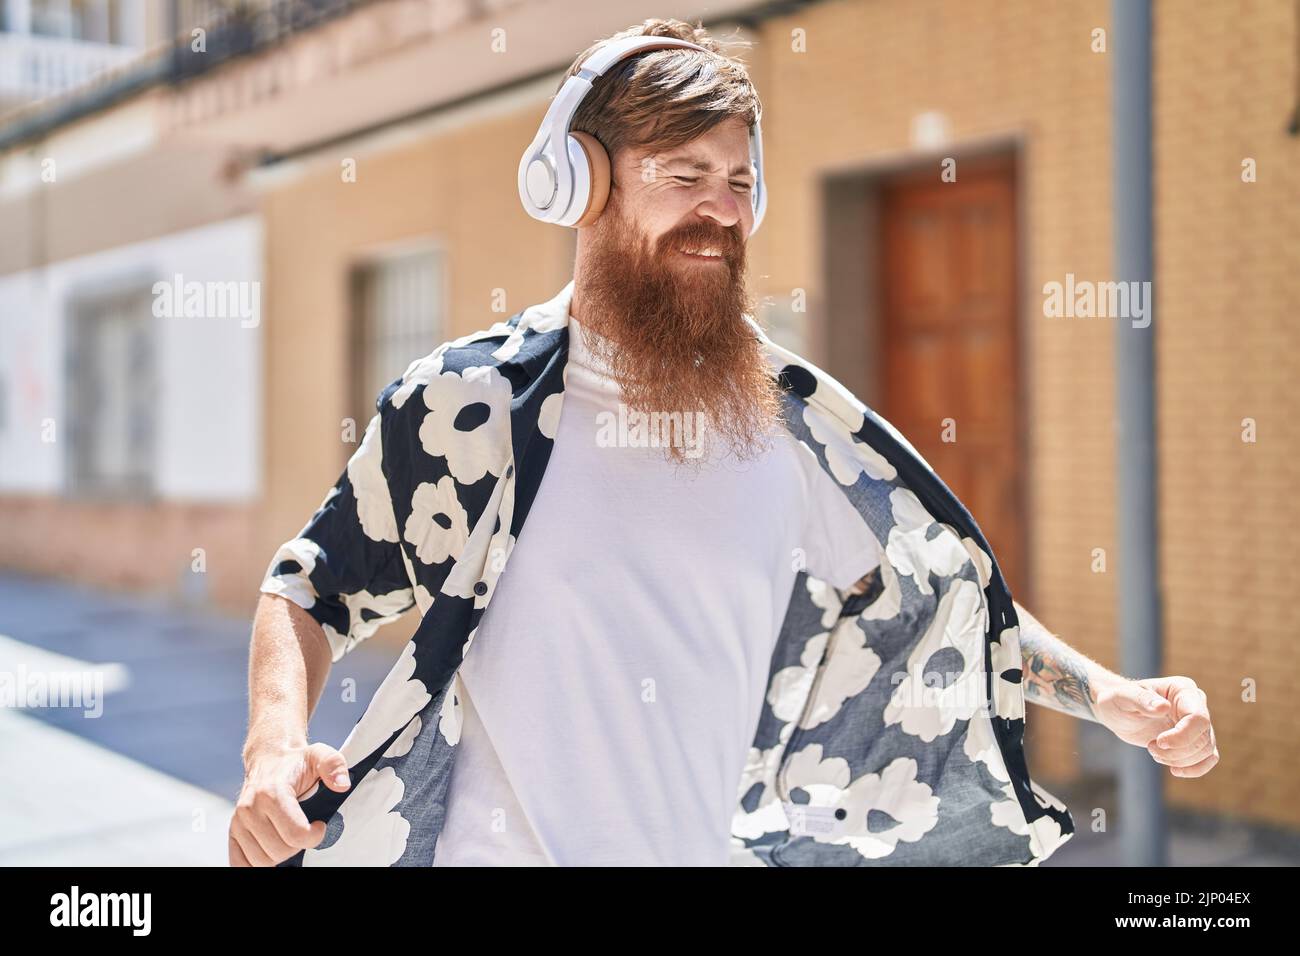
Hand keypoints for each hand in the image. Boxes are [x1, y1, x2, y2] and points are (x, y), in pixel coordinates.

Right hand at [229, 741, 350, 865]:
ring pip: (261, 861)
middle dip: (299, 846)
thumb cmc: (296, 762)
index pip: (295, 834)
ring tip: (290, 838)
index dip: (314, 836)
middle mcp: (250, 808)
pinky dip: (258, 863)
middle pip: (279, 851)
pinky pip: (241, 863)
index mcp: (271, 793)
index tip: (319, 826)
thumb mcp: (320, 755)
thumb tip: (342, 785)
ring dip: (281, 856)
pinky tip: (273, 850)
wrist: (270, 760)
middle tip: (305, 831)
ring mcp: (239, 822)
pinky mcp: (233, 832)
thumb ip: (334, 765)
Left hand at [1094, 675, 1218, 777]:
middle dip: (1177, 751)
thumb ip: (1141, 700)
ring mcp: (1197, 723)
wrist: (1118, 712)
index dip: (1182, 736)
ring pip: (1206, 750)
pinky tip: (1174, 770)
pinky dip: (1194, 769)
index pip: (1198, 718)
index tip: (1158, 742)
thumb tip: (1164, 708)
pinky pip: (1208, 758)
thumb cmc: (1119, 700)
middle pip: (1203, 738)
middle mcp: (1196, 704)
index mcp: (1183, 689)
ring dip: (1179, 759)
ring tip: (1153, 751)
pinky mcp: (1195, 740)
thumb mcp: (1123, 697)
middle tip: (1150, 747)